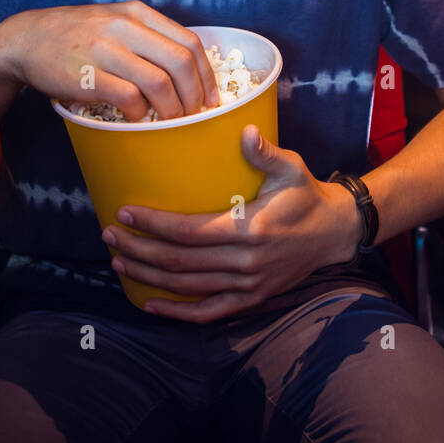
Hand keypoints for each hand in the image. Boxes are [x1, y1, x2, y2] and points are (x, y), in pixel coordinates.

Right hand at [0, 0, 220, 119]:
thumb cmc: (76, 35)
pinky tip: (136, 118)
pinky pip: (128, 98)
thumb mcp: (115, 21)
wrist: (26, 39)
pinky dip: (140, 113)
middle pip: (180, 63)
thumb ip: (148, 37)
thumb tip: (187, 71)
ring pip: (159, 83)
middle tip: (194, 114)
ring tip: (169, 121)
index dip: (206, 75)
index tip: (211, 97)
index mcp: (137, 14)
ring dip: (171, 109)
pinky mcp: (88, 75)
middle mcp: (125, 27)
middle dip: (195, 95)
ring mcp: (105, 50)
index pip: (189, 42)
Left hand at [101, 124, 362, 322]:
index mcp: (250, 229)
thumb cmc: (306, 194)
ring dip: (148, 276)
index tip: (125, 211)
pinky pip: (208, 311)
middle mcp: (245, 261)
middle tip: (109, 235)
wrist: (334, 233)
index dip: (153, 224)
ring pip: (187, 286)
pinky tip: (149, 303)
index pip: (189, 231)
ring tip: (118, 262)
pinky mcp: (250, 299)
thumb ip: (265, 152)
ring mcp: (247, 285)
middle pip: (179, 262)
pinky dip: (177, 312)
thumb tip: (244, 130)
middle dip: (138, 250)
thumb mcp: (291, 167)